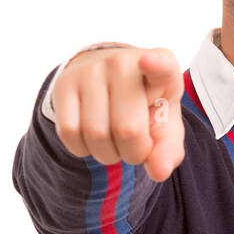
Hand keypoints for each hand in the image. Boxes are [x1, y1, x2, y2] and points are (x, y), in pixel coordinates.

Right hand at [52, 43, 185, 182]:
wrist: (109, 83)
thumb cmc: (145, 108)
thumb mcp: (165, 127)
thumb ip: (168, 151)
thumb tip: (159, 172)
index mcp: (163, 69)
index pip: (162, 65)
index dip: (156, 65)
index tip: (149, 61)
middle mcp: (124, 61)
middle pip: (127, 129)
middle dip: (133, 153)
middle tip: (135, 145)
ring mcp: (91, 70)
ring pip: (96, 135)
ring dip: (107, 154)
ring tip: (114, 140)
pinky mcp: (65, 84)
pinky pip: (69, 132)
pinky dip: (82, 148)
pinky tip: (92, 137)